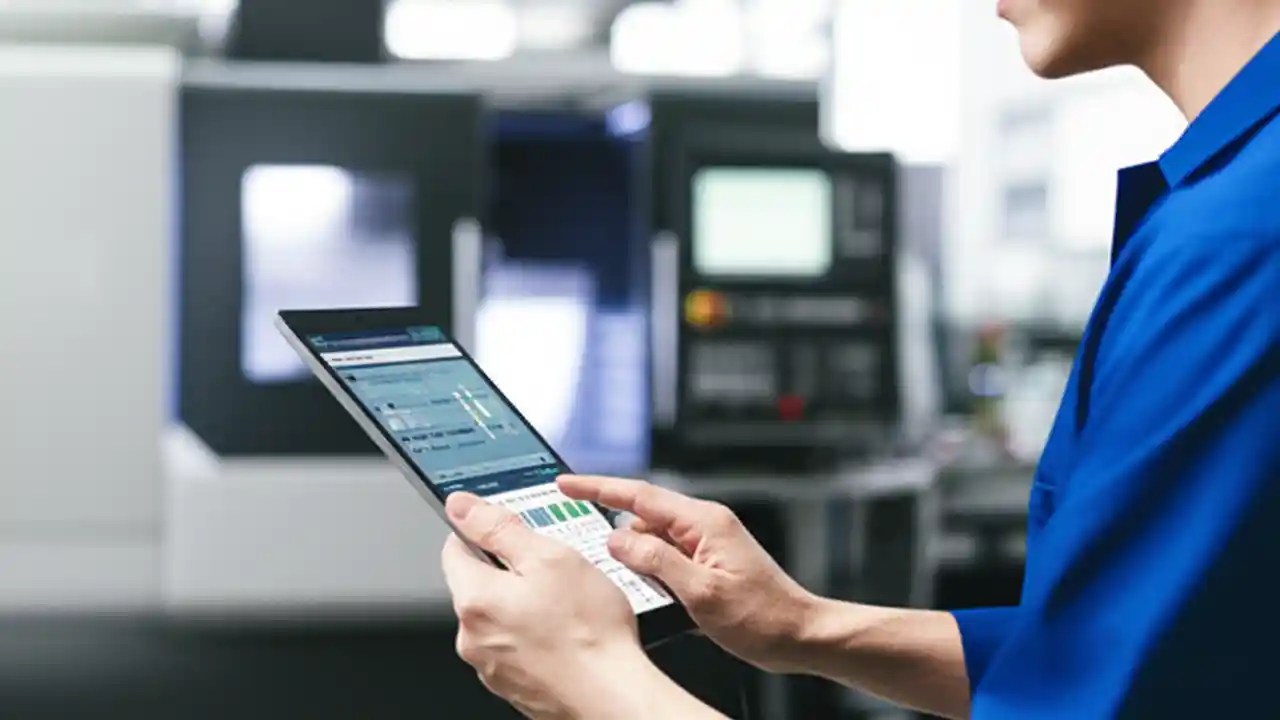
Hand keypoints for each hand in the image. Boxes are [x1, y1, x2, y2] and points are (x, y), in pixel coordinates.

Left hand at [440, 492, 660, 718]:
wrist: (612, 697)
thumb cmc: (589, 632)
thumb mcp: (550, 557)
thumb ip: (499, 528)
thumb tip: (461, 506)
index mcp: (474, 599)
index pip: (454, 548)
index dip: (483, 532)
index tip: (510, 531)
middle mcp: (472, 637)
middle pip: (478, 584)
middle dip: (510, 571)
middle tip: (554, 569)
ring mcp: (490, 666)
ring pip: (498, 617)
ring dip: (523, 605)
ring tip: (567, 605)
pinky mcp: (511, 686)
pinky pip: (514, 646)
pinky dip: (534, 636)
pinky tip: (566, 633)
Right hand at [558, 475, 820, 673]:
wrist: (798, 636)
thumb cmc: (761, 617)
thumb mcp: (701, 592)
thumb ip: (656, 560)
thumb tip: (618, 538)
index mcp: (704, 522)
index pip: (640, 495)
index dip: (598, 488)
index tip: (566, 483)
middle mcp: (705, 526)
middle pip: (644, 517)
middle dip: (613, 531)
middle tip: (586, 549)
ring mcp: (708, 544)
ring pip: (654, 540)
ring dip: (635, 558)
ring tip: (627, 584)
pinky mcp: (709, 563)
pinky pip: (668, 557)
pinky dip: (652, 571)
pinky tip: (651, 594)